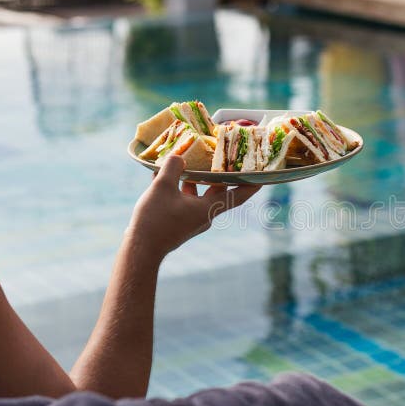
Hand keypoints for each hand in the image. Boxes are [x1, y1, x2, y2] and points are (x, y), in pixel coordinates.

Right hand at [127, 155, 260, 259]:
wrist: (140, 249)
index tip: (263, 175)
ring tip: (188, 161)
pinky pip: (185, 200)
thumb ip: (173, 167)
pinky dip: (180, 187)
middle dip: (220, 174)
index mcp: (209, 209)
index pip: (238, 195)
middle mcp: (205, 215)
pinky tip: (165, 175)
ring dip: (195, 179)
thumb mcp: (163, 187)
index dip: (251, 185)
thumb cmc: (155, 219)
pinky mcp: (180, 222)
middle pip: (218, 191)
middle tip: (223, 157)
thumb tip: (179, 156)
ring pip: (200, 194)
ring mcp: (192, 220)